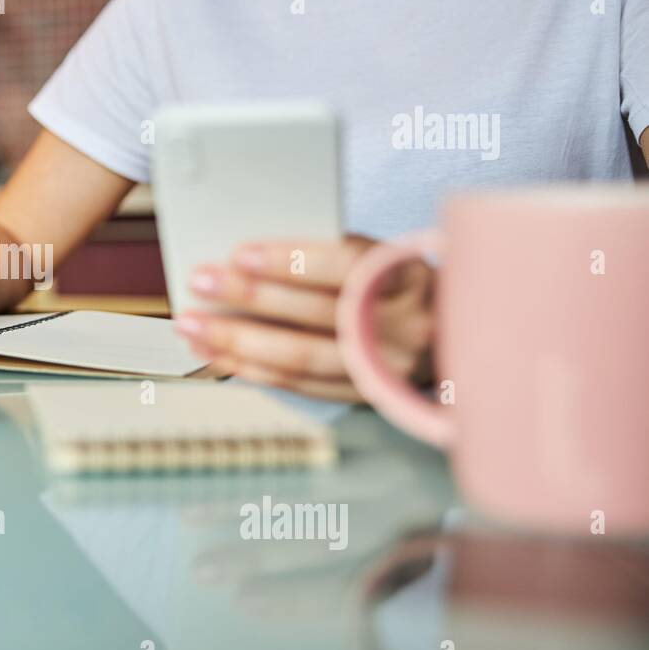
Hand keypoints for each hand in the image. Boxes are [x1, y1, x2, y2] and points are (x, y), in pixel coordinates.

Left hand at [174, 236, 433, 401]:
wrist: (458, 336)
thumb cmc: (399, 284)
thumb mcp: (384, 257)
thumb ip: (333, 255)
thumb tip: (249, 257)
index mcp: (409, 278)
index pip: (348, 265)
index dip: (293, 260)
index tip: (241, 252)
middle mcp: (404, 328)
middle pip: (316, 315)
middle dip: (249, 298)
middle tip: (200, 281)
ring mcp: (385, 369)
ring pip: (301, 358)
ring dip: (237, 341)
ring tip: (191, 325)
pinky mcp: (366, 396)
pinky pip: (299, 385)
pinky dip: (252, 368)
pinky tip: (217, 353)